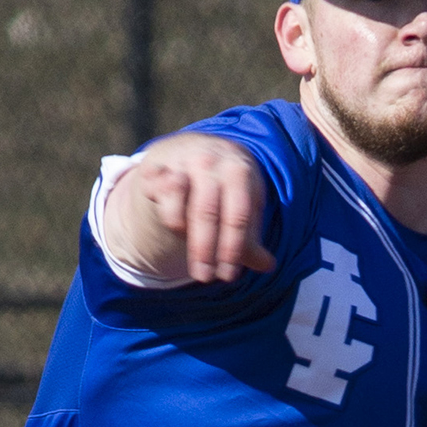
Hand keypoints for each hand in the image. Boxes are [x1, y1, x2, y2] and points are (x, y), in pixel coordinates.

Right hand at [105, 133, 277, 283]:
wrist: (194, 148)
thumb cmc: (225, 186)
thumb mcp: (243, 204)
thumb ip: (251, 237)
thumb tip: (268, 266)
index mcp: (241, 170)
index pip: (239, 215)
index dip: (234, 248)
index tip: (228, 276)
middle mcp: (213, 162)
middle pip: (208, 210)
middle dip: (206, 248)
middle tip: (205, 278)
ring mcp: (184, 161)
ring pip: (179, 196)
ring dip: (183, 230)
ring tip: (188, 253)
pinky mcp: (159, 165)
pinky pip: (158, 188)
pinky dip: (165, 207)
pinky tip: (173, 225)